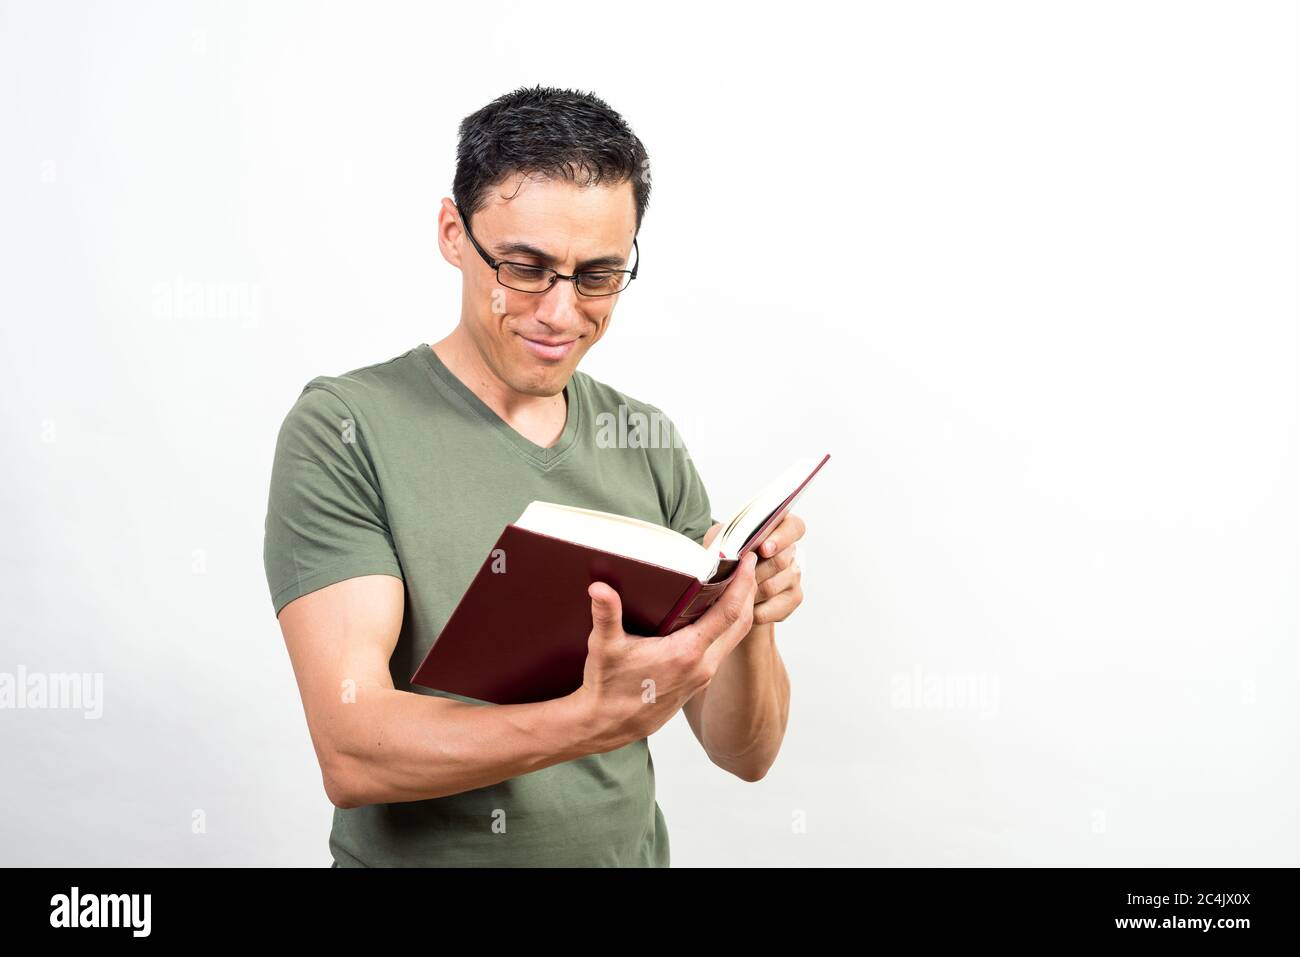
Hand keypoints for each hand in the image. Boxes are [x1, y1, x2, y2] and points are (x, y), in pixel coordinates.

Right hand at [572, 551, 758, 751]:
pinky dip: (728, 627)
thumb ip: (606, 614)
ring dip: (741, 610)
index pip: (729, 613)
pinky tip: (717, 613)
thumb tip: (598, 587)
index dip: (743, 584)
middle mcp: (702, 666)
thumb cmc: (607, 687)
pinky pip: (723, 649)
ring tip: (737, 583)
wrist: (607, 726)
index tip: (748, 559)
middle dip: (749, 591)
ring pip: (734, 639)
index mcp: (687, 653)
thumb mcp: (604, 647)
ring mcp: (702, 676)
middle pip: (742, 624)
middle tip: (749, 563)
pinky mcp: (697, 682)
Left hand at [724, 512, 805, 625]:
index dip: (781, 538)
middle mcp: (790, 552)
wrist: (727, 585)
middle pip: (780, 561)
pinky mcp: (793, 598)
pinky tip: (741, 606)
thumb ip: (727, 541)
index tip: (764, 549)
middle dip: (754, 571)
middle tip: (736, 575)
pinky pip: (773, 608)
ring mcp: (794, 576)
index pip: (794, 527)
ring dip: (748, 592)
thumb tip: (726, 553)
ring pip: (772, 586)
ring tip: (731, 591)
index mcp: (779, 529)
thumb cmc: (726, 557)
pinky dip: (752, 610)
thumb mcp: (722, 542)